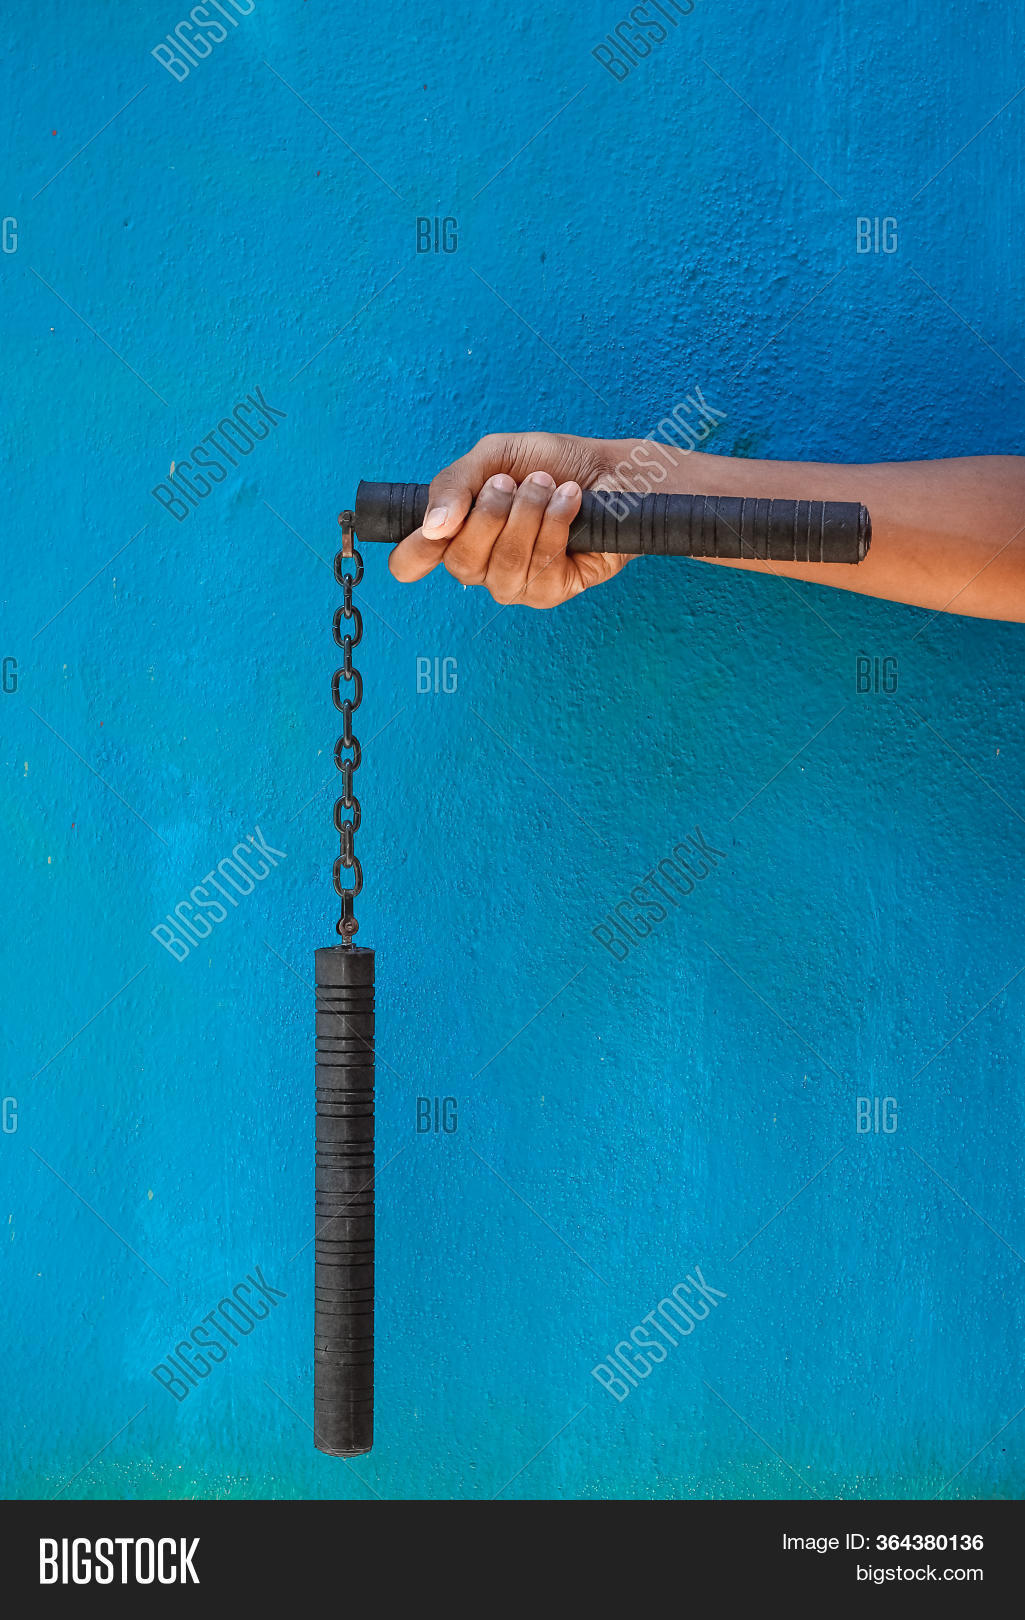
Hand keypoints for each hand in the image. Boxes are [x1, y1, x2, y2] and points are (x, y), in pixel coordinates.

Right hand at [387, 431, 633, 607]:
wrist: (613, 469)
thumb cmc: (553, 464)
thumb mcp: (494, 456)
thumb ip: (453, 484)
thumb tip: (432, 526)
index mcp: (457, 534)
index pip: (411, 562)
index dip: (413, 552)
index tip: (435, 527)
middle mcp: (482, 566)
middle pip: (459, 561)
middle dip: (489, 513)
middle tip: (512, 483)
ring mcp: (516, 584)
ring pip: (503, 564)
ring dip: (528, 513)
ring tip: (547, 486)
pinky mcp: (552, 592)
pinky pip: (542, 565)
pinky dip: (557, 522)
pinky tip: (570, 501)